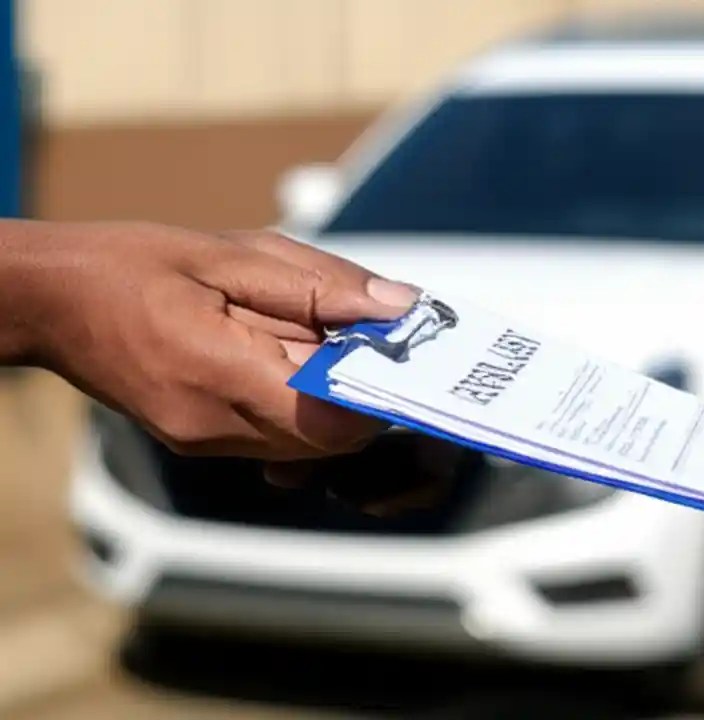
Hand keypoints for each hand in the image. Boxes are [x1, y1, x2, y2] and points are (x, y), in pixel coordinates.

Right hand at [11, 221, 418, 460]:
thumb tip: (399, 307)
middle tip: (363, 333)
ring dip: (330, 398)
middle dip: (361, 392)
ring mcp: (206, 442)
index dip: (380, 392)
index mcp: (222, 374)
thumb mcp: (231, 254)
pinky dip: (299, 403)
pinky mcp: (200, 442)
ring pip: (307, 444)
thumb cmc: (131, 265)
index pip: (336, 419)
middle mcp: (216, 426)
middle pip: (330, 439)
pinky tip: (283, 355)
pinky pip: (275, 437)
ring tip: (315, 335)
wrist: (47, 301)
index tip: (399, 349)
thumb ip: (321, 286)